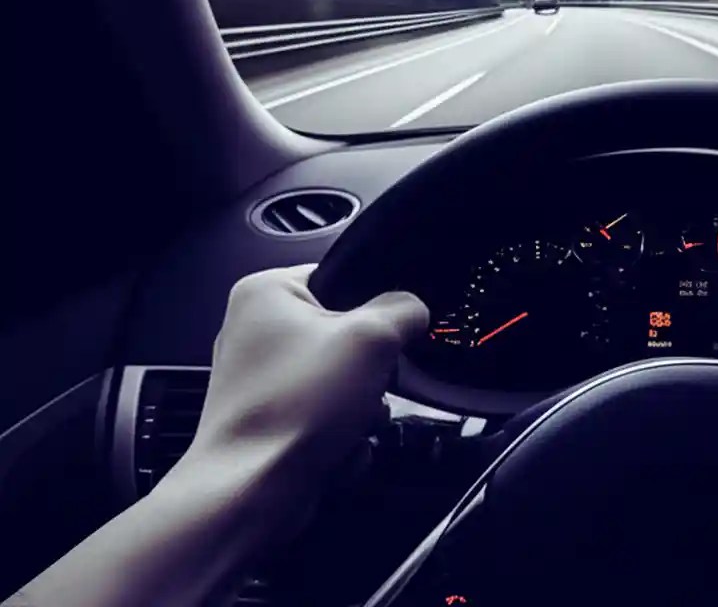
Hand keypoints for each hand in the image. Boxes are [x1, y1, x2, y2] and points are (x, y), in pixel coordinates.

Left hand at [183, 265, 429, 487]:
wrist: (252, 492)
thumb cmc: (298, 406)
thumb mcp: (372, 339)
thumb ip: (404, 310)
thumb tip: (413, 311)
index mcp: (266, 292)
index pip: (341, 277)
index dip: (375, 306)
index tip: (388, 336)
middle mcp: (255, 331)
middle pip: (347, 336)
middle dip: (371, 372)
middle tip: (368, 386)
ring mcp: (260, 381)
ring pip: (343, 382)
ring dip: (362, 410)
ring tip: (351, 425)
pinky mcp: (271, 423)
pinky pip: (327, 418)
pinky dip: (341, 436)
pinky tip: (336, 451)